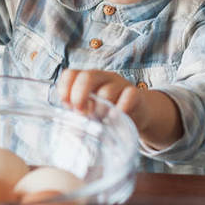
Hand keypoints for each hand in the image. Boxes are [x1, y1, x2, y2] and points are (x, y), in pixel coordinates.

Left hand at [57, 68, 182, 149]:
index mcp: (88, 80)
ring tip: (100, 120)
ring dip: (100, 109)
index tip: (65, 104)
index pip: (71, 74)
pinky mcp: (136, 95)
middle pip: (87, 76)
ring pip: (107, 91)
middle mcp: (103, 78)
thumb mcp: (91, 111)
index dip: (65, 88)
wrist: (139, 111)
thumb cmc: (108, 112)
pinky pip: (129, 96)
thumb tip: (68, 130)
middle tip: (80, 112)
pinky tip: (115, 118)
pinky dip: (121, 108)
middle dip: (79, 95)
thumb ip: (78, 115)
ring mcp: (120, 85)